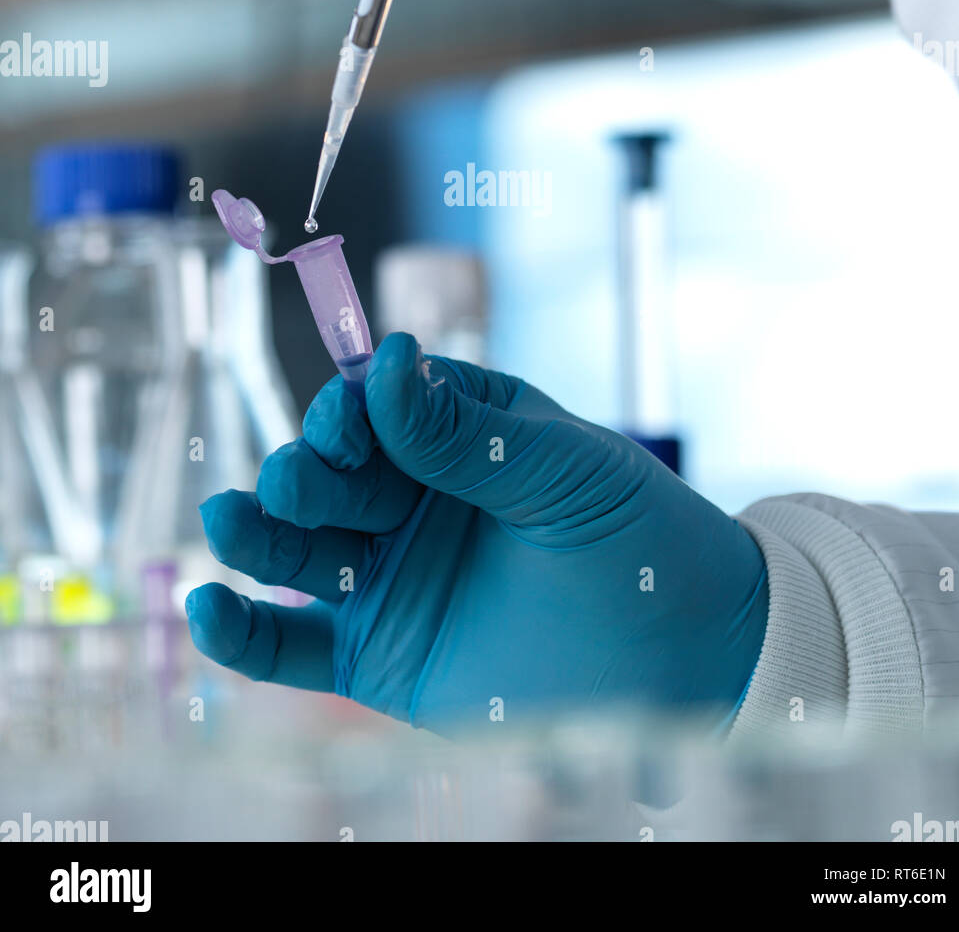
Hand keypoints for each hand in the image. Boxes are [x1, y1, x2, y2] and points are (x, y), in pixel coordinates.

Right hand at [186, 333, 767, 732]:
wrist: (689, 657)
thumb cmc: (638, 539)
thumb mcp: (560, 470)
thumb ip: (463, 432)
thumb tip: (380, 359)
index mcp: (454, 434)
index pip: (375, 408)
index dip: (349, 411)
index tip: (347, 421)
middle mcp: (409, 500)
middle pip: (329, 476)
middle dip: (307, 471)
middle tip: (303, 479)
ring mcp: (387, 578)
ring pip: (296, 549)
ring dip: (256, 533)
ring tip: (230, 523)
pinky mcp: (375, 655)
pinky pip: (292, 644)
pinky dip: (244, 631)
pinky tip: (210, 609)